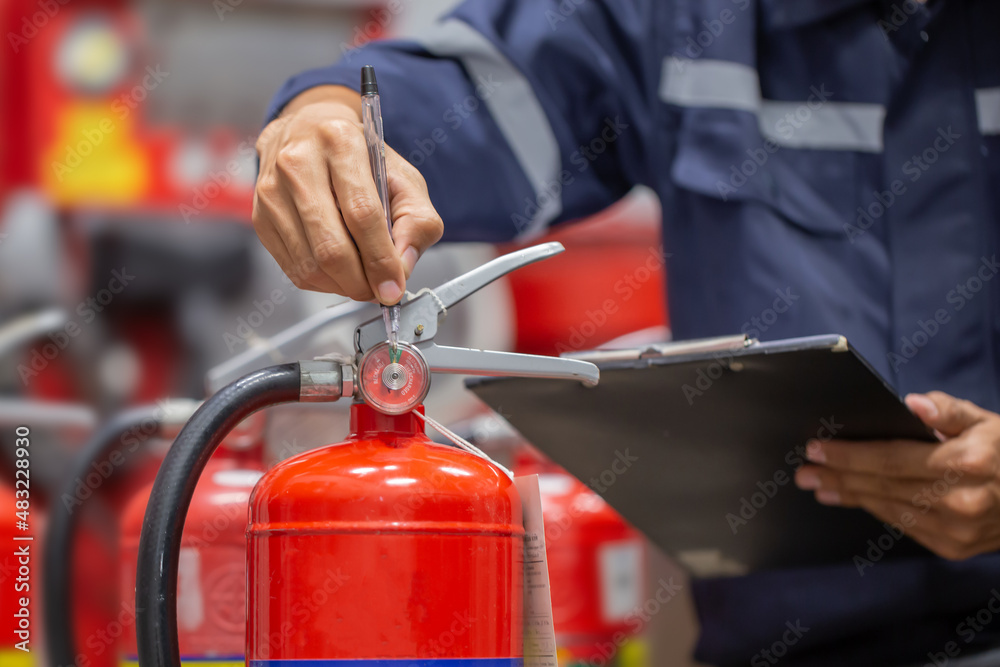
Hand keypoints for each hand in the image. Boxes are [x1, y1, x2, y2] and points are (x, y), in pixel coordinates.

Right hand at [253, 85, 443, 303]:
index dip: (381, 260)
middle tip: (379, 290)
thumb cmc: (361, 157)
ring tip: (362, 280)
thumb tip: (402, 268)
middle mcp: (298, 162)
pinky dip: (322, 281)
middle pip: (330, 246)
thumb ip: (417, 221)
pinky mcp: (261, 216)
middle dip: (361, 282)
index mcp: (340, 142)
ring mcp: (272, 190)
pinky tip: (338, 271)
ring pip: (309, 264)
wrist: (310, 132)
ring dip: (342, 285)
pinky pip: (293, 268)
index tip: (394, 287)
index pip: (362, 214)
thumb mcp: (404, 178)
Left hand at [794, 391, 999, 559]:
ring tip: (819, 486)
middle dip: (838, 477)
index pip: (890, 458)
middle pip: (882, 486)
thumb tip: (914, 404)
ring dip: (850, 496)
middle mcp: (958, 501)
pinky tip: (855, 499)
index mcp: (965, 464)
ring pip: (888, 509)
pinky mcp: (954, 549)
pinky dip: (876, 510)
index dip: (849, 455)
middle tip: (804, 472)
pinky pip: (903, 526)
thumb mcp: (988, 422)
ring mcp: (957, 530)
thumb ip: (949, 411)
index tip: (816, 448)